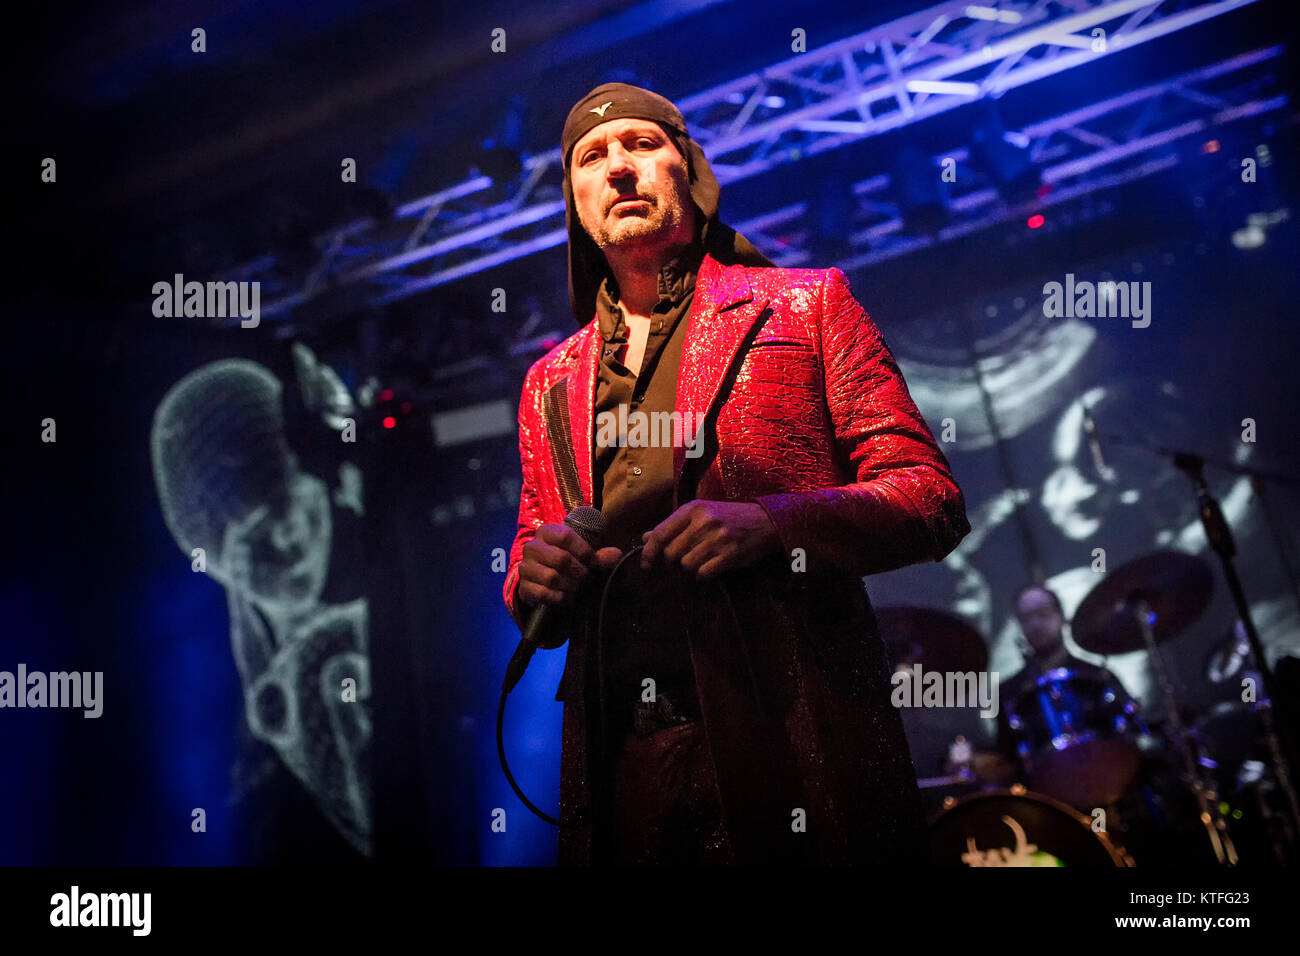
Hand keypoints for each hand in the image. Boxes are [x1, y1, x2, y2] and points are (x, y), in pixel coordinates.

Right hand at [517, 523, 622, 608]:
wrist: (541, 576)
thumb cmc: (566, 559)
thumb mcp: (582, 554)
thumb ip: (599, 556)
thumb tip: (617, 555)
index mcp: (546, 532)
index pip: (565, 537)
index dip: (583, 551)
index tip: (593, 562)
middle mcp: (532, 547)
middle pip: (561, 559)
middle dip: (580, 572)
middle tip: (588, 579)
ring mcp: (525, 567)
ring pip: (552, 578)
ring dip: (571, 585)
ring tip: (579, 587)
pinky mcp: (524, 586)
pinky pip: (544, 594)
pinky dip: (560, 597)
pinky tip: (568, 596)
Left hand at [640, 500, 779, 580]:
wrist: (766, 521)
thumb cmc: (729, 517)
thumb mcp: (700, 514)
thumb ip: (672, 526)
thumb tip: (645, 538)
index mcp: (693, 509)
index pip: (660, 533)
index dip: (649, 552)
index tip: (647, 564)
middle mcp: (704, 521)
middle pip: (671, 553)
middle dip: (672, 563)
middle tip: (679, 564)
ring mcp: (718, 538)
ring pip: (686, 565)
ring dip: (689, 569)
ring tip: (699, 562)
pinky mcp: (730, 554)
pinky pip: (703, 573)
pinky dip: (702, 575)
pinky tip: (710, 568)